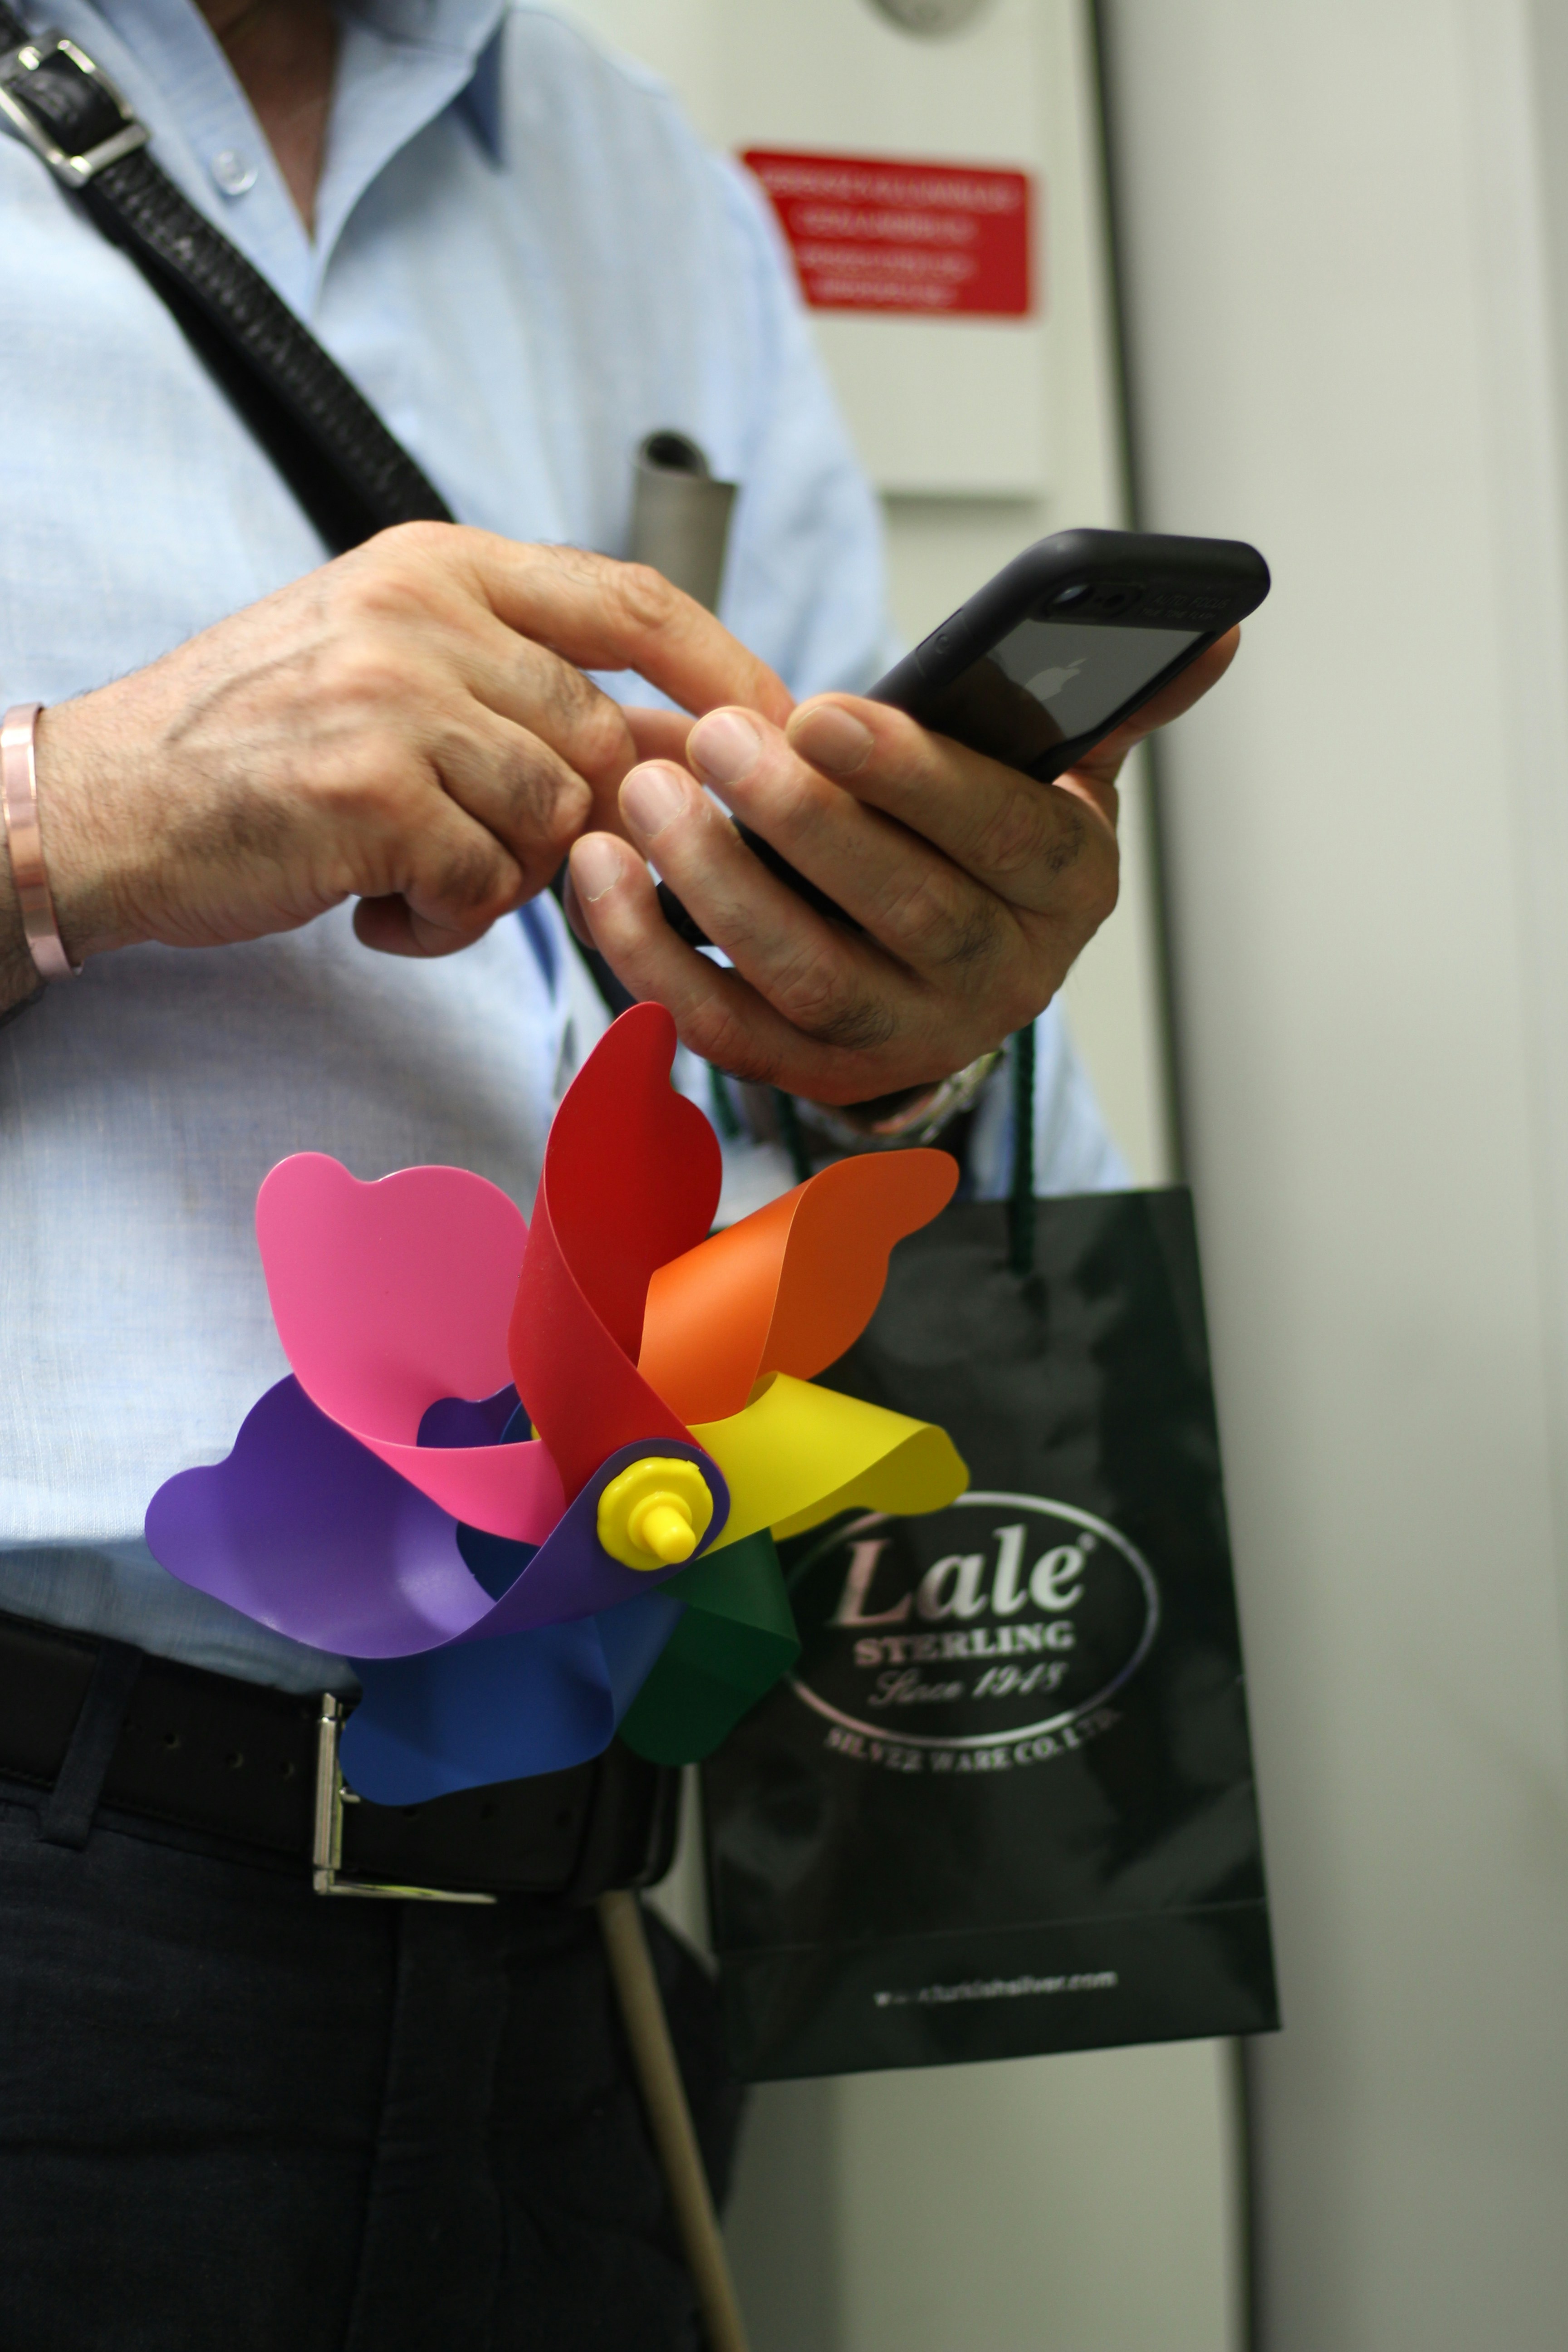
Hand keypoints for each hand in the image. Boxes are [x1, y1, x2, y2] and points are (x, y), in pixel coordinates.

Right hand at [16, 525, 789, 982]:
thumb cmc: (256, 746)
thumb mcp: (394, 669)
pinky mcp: (369, 790)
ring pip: (555, 815)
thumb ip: (525, 689)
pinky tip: (374, 909)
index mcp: (438, 563)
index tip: (774, 732)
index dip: (724, 670)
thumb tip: (690, 744)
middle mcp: (422, 611)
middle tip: (489, 857)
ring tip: (413, 877)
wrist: (106, 804)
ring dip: (503, 878)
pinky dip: (444, 921)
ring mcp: (395, 696)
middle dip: (579, 826)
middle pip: (602, 736)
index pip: (632, 598)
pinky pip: (485, 882)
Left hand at [567, 631, 1239, 1103]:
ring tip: (643, 794)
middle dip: (799, 824)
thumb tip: (1212, 628)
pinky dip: (650, 956)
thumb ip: (1112, 702)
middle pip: (900, 912)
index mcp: (1065, 889)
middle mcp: (999, 980)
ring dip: (714, 886)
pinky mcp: (814, 1077)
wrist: (949, 967)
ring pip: (805, 978)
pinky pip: (723, 1029)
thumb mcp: (1059, 773)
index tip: (821, 709)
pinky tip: (598, 874)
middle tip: (711, 739)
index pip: (1001, 833)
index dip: (912, 776)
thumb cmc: (985, 841)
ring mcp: (905, 1039)